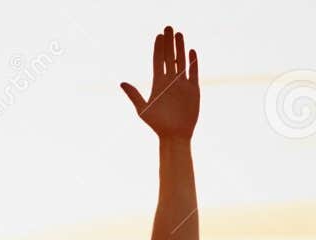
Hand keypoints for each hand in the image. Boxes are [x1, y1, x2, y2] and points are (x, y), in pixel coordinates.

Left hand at [120, 25, 198, 140]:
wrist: (175, 135)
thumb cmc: (157, 125)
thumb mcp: (143, 109)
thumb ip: (134, 94)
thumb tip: (121, 82)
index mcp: (158, 84)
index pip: (157, 61)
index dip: (158, 48)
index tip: (158, 35)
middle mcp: (169, 82)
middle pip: (169, 57)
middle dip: (169, 42)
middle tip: (169, 27)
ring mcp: (182, 84)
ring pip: (181, 61)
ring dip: (180, 48)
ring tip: (180, 33)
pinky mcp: (193, 90)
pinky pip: (193, 72)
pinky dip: (192, 62)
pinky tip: (191, 51)